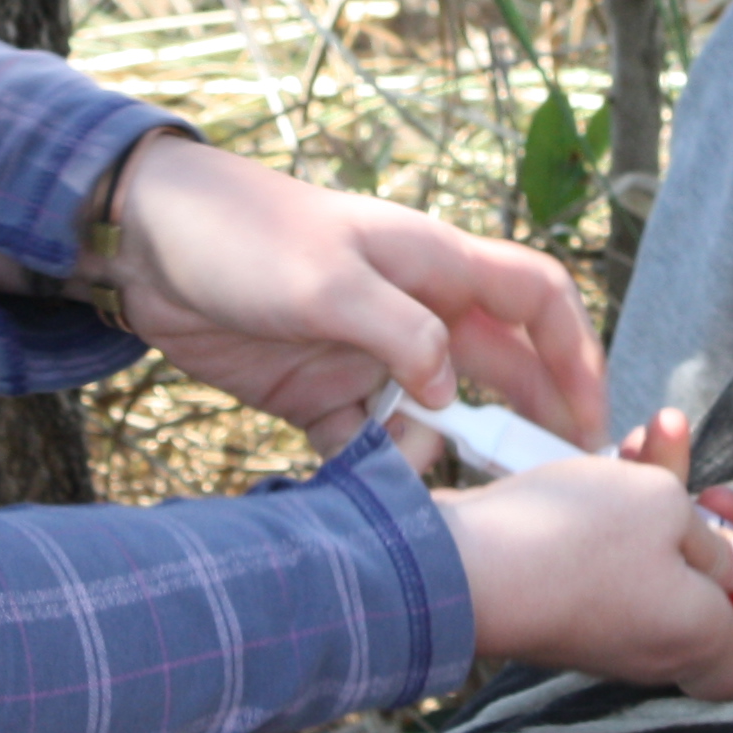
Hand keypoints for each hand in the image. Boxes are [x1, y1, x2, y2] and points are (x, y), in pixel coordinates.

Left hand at [96, 135, 606, 451]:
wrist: (141, 242)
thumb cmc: (240, 235)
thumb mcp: (328, 280)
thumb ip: (401, 334)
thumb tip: (450, 395)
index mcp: (432, 262)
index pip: (536, 297)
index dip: (575, 352)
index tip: (590, 417)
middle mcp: (410, 308)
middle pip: (497, 367)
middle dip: (528, 421)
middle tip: (549, 485)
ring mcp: (364, 352)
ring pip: (433, 415)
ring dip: (440, 454)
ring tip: (438, 492)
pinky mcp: (314, 390)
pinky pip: (365, 441)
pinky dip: (373, 471)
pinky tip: (369, 497)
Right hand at [440, 410, 732, 697]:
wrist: (460, 565)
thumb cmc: (578, 540)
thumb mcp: (665, 508)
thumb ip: (715, 537)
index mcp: (695, 639)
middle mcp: (648, 648)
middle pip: (701, 592)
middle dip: (707, 523)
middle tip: (712, 485)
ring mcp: (597, 629)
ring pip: (649, 564)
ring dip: (656, 499)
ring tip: (655, 435)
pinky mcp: (554, 604)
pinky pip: (602, 562)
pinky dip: (611, 513)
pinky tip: (608, 458)